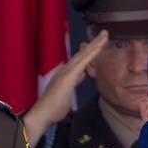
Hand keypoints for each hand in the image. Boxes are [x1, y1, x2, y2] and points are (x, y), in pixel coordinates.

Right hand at [21, 30, 108, 146]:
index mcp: (66, 73)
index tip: (99, 43)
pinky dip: (91, 54)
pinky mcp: (68, 77)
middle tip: (104, 33)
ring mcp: (66, 72)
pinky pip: (83, 62)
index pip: (80, 59)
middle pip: (82, 53)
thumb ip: (74, 82)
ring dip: (95, 44)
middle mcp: (65, 69)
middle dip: (94, 43)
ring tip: (104, 35)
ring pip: (83, 55)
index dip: (90, 50)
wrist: (42, 114)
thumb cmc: (53, 107)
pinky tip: (99, 47)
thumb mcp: (67, 92)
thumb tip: (82, 74)